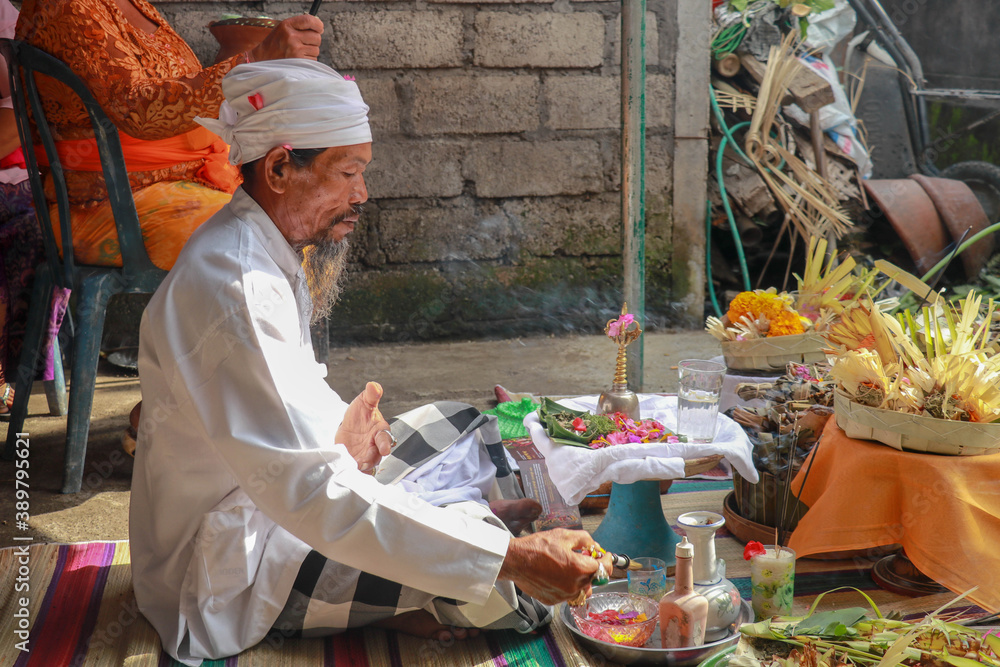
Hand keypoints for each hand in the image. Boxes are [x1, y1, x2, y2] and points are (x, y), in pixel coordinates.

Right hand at [250, 14, 323, 61]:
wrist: (263, 59)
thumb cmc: (276, 43)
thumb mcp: (283, 29)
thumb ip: (299, 26)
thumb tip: (320, 28)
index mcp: (287, 26)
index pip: (309, 20)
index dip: (318, 24)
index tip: (320, 28)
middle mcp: (291, 37)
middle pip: (317, 37)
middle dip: (314, 40)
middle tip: (305, 43)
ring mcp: (295, 50)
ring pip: (316, 50)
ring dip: (310, 51)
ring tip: (298, 52)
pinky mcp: (298, 62)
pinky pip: (313, 60)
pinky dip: (308, 60)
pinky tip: (298, 59)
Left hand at [335, 382, 392, 472]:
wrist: (348, 429)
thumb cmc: (360, 415)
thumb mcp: (363, 403)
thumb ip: (370, 396)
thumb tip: (373, 385)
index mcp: (380, 431)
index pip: (385, 438)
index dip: (385, 443)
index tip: (384, 449)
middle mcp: (376, 446)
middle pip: (377, 455)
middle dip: (372, 459)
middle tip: (364, 462)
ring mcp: (366, 457)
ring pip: (368, 465)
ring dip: (361, 467)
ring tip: (354, 467)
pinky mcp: (356, 464)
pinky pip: (357, 471)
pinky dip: (353, 471)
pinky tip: (346, 470)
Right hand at [497, 530, 613, 604]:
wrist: (516, 561)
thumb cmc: (536, 547)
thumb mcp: (563, 535)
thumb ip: (584, 539)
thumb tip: (594, 546)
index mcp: (579, 568)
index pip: (604, 567)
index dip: (608, 560)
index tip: (606, 556)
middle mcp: (574, 585)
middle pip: (594, 579)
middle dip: (592, 567)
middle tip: (583, 557)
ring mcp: (564, 595)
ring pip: (583, 589)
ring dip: (582, 579)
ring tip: (570, 567)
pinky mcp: (554, 600)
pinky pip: (569, 594)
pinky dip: (568, 585)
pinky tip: (558, 574)